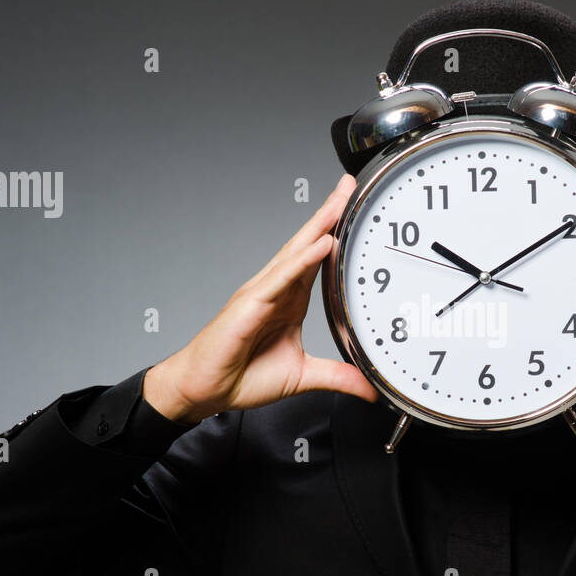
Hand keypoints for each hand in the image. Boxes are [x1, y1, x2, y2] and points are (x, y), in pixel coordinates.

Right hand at [143, 174, 378, 423]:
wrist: (205, 390)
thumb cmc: (242, 375)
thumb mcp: (303, 376)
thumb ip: (338, 376)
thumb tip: (370, 387)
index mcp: (290, 299)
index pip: (318, 258)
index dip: (336, 233)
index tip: (357, 210)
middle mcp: (277, 289)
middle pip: (308, 243)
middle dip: (330, 213)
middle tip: (351, 185)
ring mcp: (262, 293)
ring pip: (296, 252)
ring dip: (320, 225)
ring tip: (341, 201)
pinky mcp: (250, 304)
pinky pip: (282, 277)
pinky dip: (303, 260)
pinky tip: (323, 243)